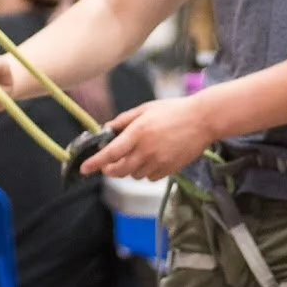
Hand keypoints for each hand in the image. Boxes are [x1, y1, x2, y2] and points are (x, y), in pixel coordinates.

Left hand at [81, 97, 214, 180]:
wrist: (202, 120)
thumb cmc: (173, 110)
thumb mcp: (145, 109)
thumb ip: (123, 120)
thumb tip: (106, 129)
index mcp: (137, 133)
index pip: (110, 153)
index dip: (95, 162)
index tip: (84, 168)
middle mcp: (146, 150)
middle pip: (119, 170)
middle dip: (109, 170)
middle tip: (108, 164)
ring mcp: (158, 162)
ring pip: (134, 175)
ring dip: (129, 169)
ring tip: (138, 154)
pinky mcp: (168, 170)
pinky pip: (149, 177)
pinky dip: (145, 171)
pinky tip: (152, 158)